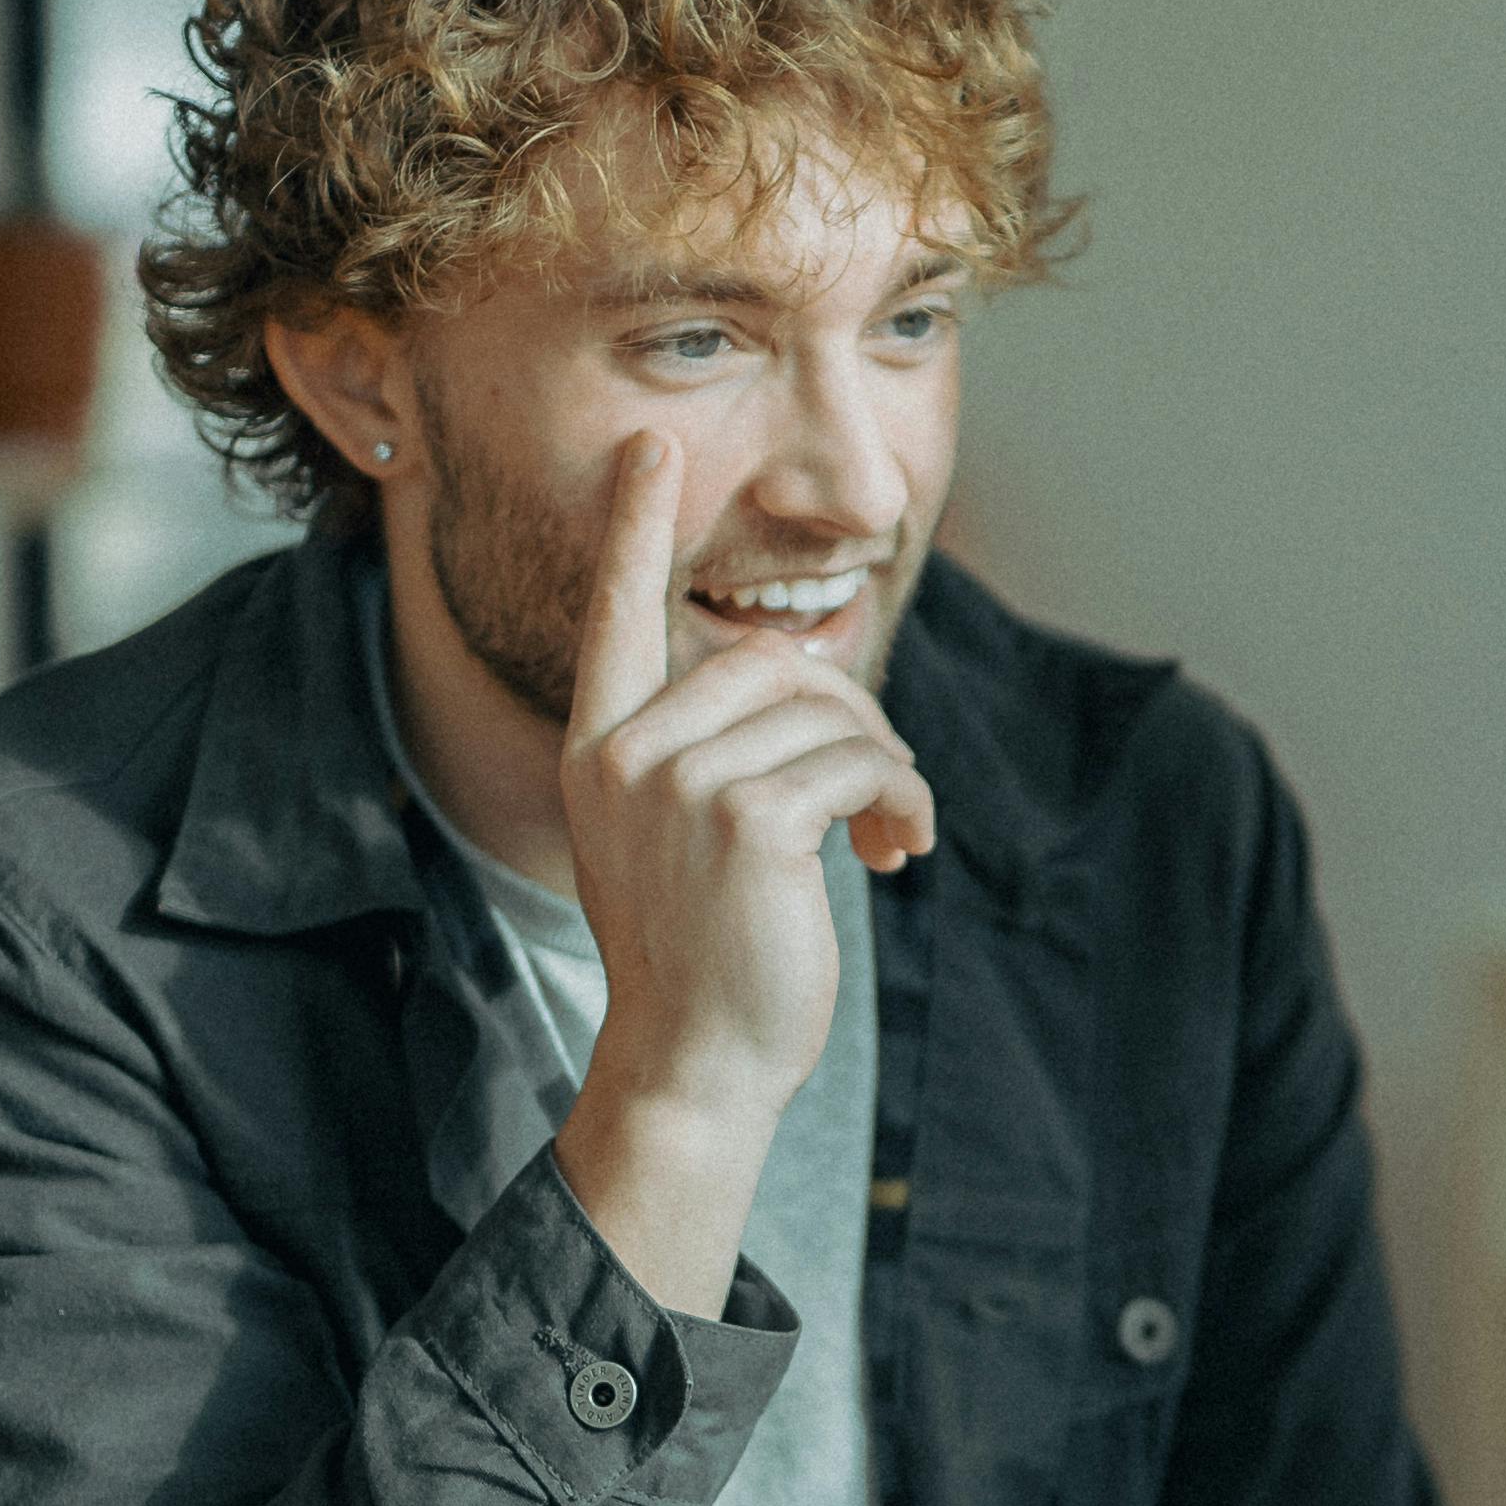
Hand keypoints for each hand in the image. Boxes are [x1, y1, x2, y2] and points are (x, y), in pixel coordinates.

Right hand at [551, 434, 938, 1312]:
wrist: (696, 1063)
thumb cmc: (707, 954)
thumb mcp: (683, 839)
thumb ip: (719, 754)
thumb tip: (812, 678)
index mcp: (601, 748)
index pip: (615, 617)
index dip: (633, 528)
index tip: (650, 443)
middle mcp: (627, 753)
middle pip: (771, 662)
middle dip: (849, 720)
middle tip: (879, 799)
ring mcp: (680, 783)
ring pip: (828, 711)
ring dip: (885, 768)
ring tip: (889, 835)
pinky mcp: (748, 820)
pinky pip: (863, 764)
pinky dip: (904, 802)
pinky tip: (899, 855)